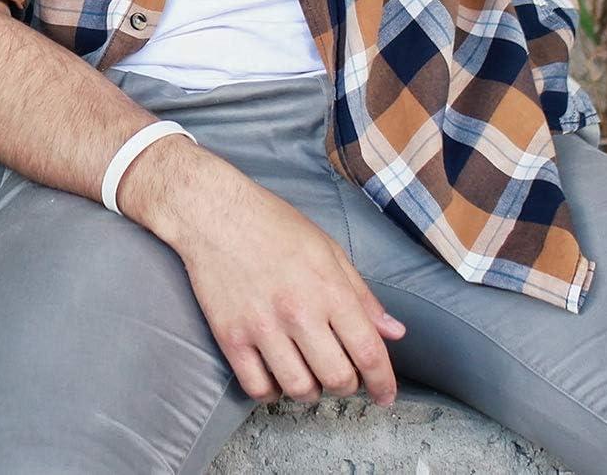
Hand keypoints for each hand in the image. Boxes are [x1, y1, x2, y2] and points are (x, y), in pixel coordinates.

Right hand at [156, 151, 405, 406]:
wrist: (211, 211)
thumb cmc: (272, 224)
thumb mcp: (326, 248)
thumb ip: (362, 293)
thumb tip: (394, 333)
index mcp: (328, 288)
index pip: (369, 352)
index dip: (384, 383)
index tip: (385, 395)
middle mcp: (297, 311)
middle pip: (337, 379)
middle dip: (346, 385)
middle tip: (339, 374)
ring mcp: (261, 326)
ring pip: (299, 389)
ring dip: (310, 390)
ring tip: (306, 374)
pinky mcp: (230, 335)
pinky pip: (257, 387)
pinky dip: (271, 391)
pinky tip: (274, 375)